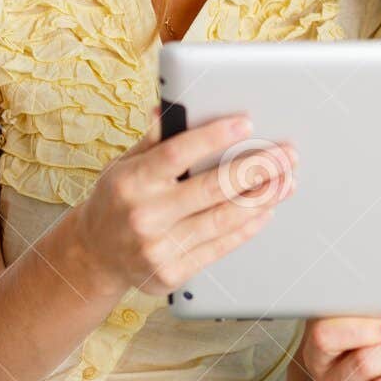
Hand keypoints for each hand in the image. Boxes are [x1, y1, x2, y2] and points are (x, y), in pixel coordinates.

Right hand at [69, 108, 295, 296]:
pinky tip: (266, 210)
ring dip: (261, 198)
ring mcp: (157, 248)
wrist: (95, 255)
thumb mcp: (124, 164)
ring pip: (222, 219)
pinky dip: (247, 227)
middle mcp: (144, 215)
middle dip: (256, 168)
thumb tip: (171, 106)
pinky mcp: (172, 273)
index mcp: (131, 182)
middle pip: (211, 188)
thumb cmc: (117, 201)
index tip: (245, 124)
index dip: (213, 138)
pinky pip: (219, 247)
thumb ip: (153, 139)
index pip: (176, 154)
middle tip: (285, 155)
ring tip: (285, 180)